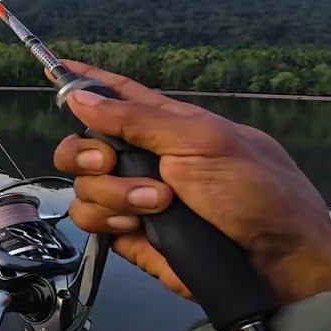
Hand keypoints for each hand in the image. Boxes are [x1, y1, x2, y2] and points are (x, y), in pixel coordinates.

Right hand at [51, 61, 330, 304]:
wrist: (275, 263)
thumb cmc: (255, 192)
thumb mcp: (202, 141)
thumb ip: (136, 119)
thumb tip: (80, 96)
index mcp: (165, 127)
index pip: (117, 96)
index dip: (87, 82)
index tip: (55, 68)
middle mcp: (143, 160)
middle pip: (81, 145)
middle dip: (87, 152)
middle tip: (111, 160)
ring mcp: (132, 198)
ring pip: (83, 185)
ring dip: (113, 193)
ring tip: (157, 205)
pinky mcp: (127, 236)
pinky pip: (89, 220)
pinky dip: (106, 220)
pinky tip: (135, 225)